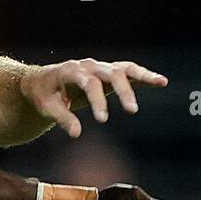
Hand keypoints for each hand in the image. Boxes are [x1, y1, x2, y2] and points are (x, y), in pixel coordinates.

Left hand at [21, 59, 167, 137]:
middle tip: (132, 111)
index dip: (97, 101)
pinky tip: (161, 81)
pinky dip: (143, 75)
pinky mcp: (108, 72)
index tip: (102, 120)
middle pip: (111, 74)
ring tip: (161, 82)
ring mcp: (100, 67)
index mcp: (71, 72)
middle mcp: (88, 66)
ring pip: (123, 68)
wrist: (40, 81)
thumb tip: (76, 133)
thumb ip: (62, 118)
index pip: (89, 84)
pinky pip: (128, 71)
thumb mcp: (46, 107)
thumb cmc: (43, 94)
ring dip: (142, 76)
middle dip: (123, 91)